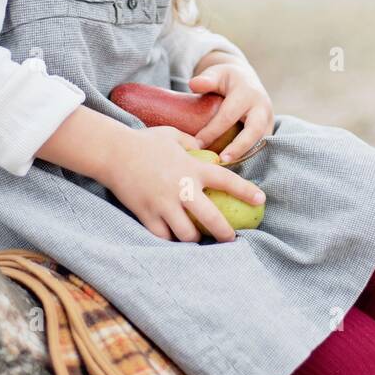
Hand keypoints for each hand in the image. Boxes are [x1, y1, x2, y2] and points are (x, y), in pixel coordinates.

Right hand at [105, 124, 265, 243]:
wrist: (113, 152)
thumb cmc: (143, 142)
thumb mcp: (172, 135)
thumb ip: (191, 142)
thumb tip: (203, 148)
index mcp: (192, 169)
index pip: (227, 181)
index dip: (246, 191)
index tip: (260, 199)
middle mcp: (182, 189)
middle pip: (211, 219)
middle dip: (224, 234)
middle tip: (230, 239)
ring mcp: (164, 204)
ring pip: (187, 234)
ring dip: (194, 239)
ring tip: (196, 239)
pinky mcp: (147, 215)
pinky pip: (163, 237)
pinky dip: (169, 240)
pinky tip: (172, 238)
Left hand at [188, 62, 274, 163]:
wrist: (247, 80)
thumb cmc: (227, 79)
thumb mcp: (217, 73)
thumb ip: (206, 79)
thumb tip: (193, 84)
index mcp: (247, 93)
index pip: (228, 115)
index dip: (212, 130)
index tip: (197, 143)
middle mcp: (262, 107)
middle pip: (254, 131)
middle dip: (239, 147)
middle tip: (222, 160)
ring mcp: (269, 120)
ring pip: (260, 142)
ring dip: (245, 156)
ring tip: (227, 169)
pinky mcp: (270, 130)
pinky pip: (261, 146)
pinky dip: (248, 157)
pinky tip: (234, 168)